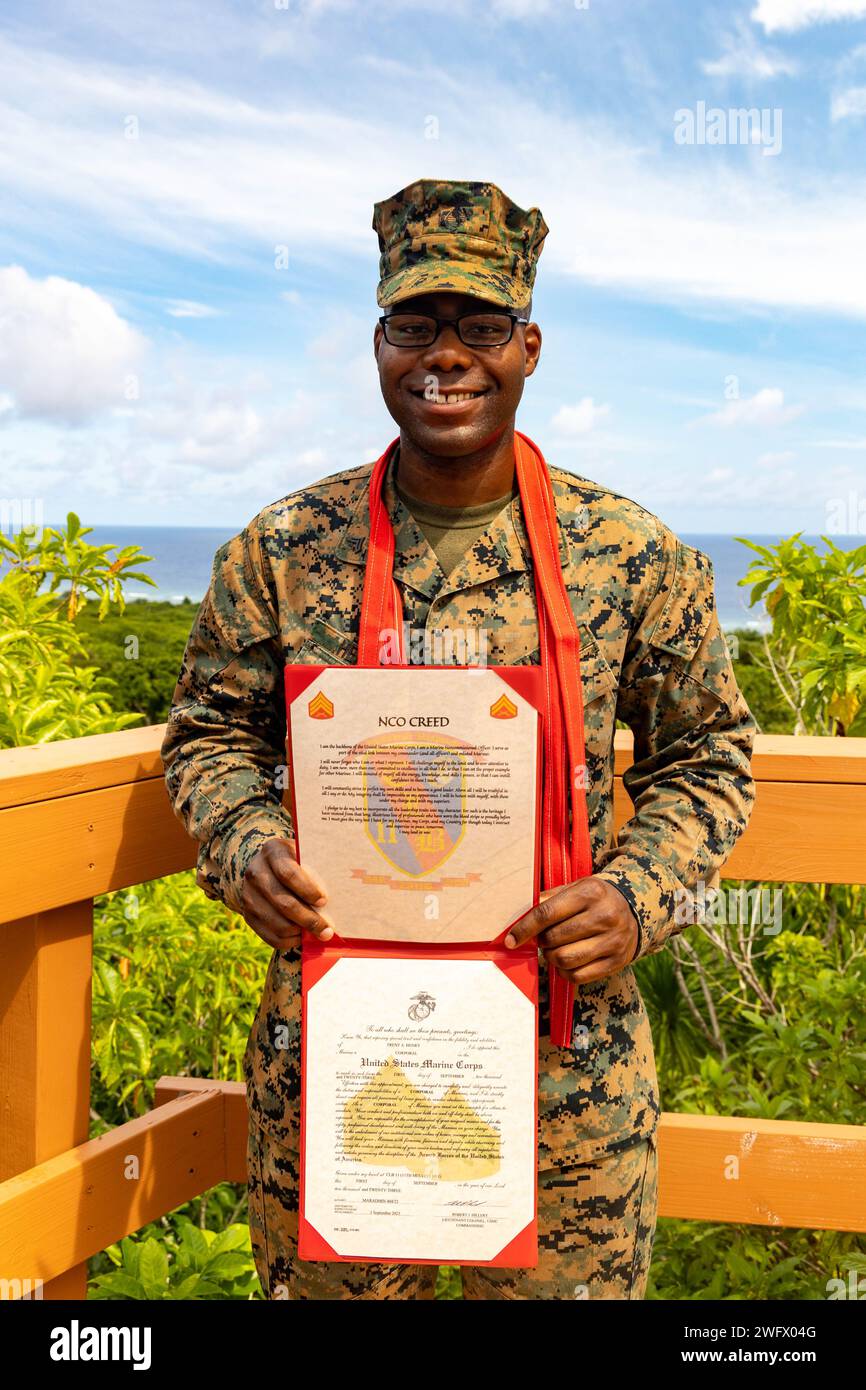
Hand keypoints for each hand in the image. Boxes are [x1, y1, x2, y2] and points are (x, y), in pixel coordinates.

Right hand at [240, 837, 335, 949]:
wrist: (265, 867)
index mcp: (272, 852)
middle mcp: (255, 873)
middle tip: (327, 929)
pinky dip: (290, 941)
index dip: (308, 890)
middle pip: (284, 903)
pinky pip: (270, 936)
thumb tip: (342, 892)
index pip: (288, 874)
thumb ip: (316, 868)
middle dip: (309, 919)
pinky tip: (302, 935)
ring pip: (278, 923)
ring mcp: (248, 896)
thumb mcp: (303, 855)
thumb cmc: (295, 861)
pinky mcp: (247, 916)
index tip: (323, 901)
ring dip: (301, 933)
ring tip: (318, 932)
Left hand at [504, 877, 638, 984]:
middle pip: (554, 939)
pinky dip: (565, 972)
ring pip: (565, 959)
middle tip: (545, 938)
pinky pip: (578, 976)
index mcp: (590, 893)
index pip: (547, 913)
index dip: (524, 929)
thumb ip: (550, 897)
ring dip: (552, 957)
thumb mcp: (577, 886)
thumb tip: (521, 913)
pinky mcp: (617, 961)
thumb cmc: (596, 898)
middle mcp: (604, 916)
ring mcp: (613, 940)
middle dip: (542, 942)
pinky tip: (567, 961)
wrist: (636, 908)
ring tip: (556, 949)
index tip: (510, 940)